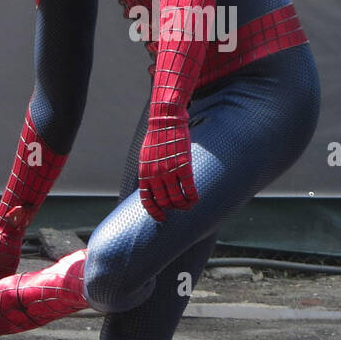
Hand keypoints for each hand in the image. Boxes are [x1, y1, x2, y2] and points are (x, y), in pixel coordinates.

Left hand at [139, 106, 196, 220]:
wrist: (165, 121)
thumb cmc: (156, 139)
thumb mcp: (145, 157)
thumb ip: (147, 173)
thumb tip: (150, 187)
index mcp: (144, 174)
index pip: (147, 200)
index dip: (154, 211)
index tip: (161, 218)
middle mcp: (155, 175)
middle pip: (164, 201)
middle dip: (172, 208)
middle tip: (179, 208)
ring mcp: (169, 171)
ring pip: (177, 198)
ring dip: (184, 205)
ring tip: (189, 206)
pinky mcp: (183, 166)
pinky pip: (189, 188)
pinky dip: (193, 197)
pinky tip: (196, 200)